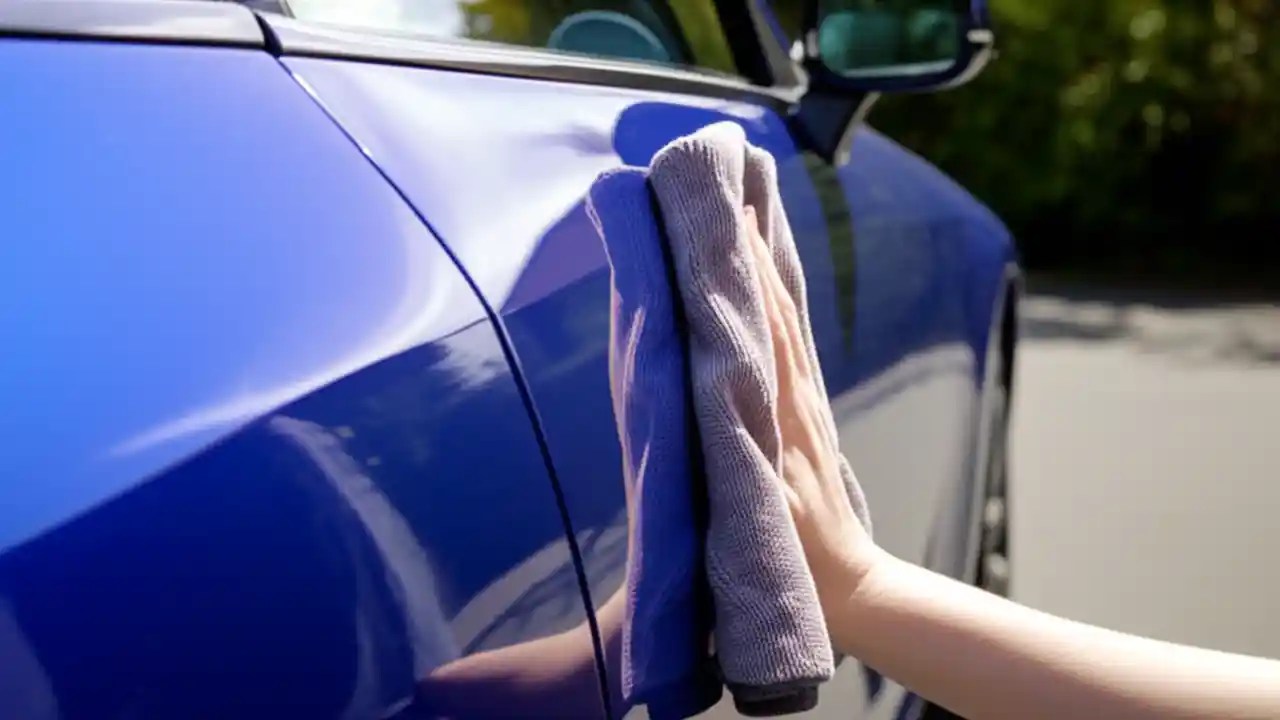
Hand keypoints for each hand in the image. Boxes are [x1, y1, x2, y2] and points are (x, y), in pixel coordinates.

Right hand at [743, 205, 883, 647]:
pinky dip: (778, 304)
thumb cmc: (800, 563)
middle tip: (731, 196)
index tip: (727, 224)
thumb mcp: (762, 521)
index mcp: (784, 419)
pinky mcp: (809, 417)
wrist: (854, 586)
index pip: (765, 332)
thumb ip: (740, 465)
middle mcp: (797, 402)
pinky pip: (793, 345)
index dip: (747, 278)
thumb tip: (710, 401)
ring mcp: (806, 407)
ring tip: (745, 219)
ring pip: (787, 321)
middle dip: (753, 253)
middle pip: (777, 312)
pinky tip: (766, 284)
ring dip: (766, 269)